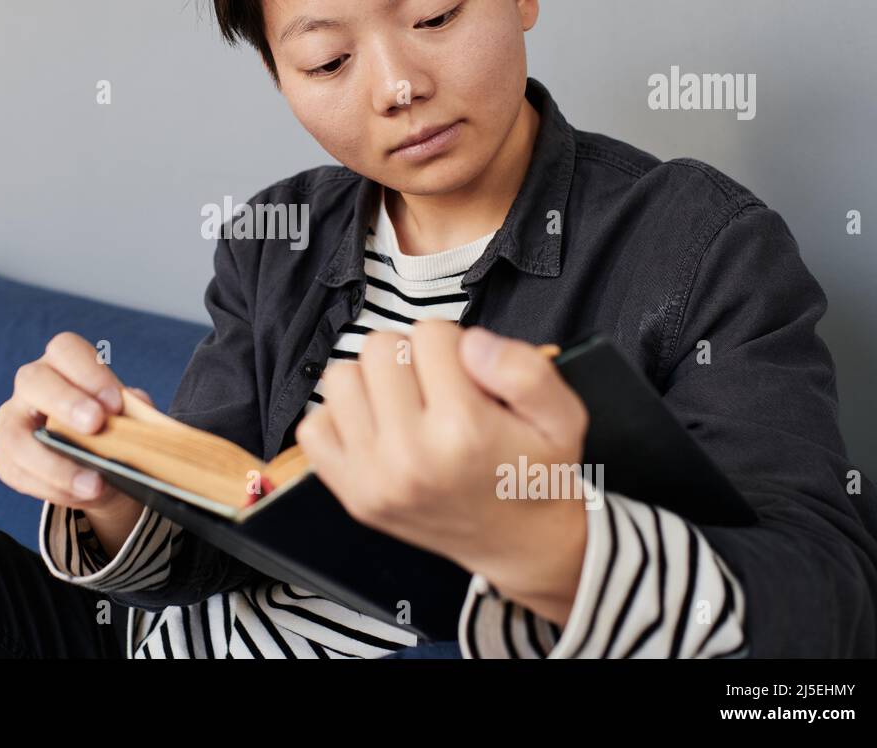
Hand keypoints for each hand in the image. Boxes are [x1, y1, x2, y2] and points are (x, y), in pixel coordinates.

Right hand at [0, 332, 146, 537]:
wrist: (98, 468)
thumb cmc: (113, 430)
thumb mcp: (128, 417)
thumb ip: (134, 410)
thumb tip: (141, 407)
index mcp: (63, 363)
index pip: (66, 349)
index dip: (89, 373)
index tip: (116, 403)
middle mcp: (32, 384)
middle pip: (33, 380)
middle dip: (65, 402)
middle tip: (96, 425)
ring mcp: (12, 419)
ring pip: (17, 437)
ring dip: (56, 464)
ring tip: (94, 484)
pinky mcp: (5, 456)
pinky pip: (18, 472)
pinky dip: (52, 488)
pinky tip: (79, 495)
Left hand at [294, 322, 590, 623]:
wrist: (519, 542)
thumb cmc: (534, 473)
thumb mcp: (563, 416)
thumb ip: (527, 369)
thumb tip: (470, 342)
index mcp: (463, 430)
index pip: (431, 333)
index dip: (453, 345)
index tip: (468, 377)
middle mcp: (411, 454)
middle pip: (380, 348)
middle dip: (410, 357)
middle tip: (437, 388)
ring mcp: (373, 477)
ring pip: (341, 378)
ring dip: (372, 382)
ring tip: (406, 404)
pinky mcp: (350, 493)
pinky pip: (313, 428)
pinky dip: (340, 420)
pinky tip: (377, 429)